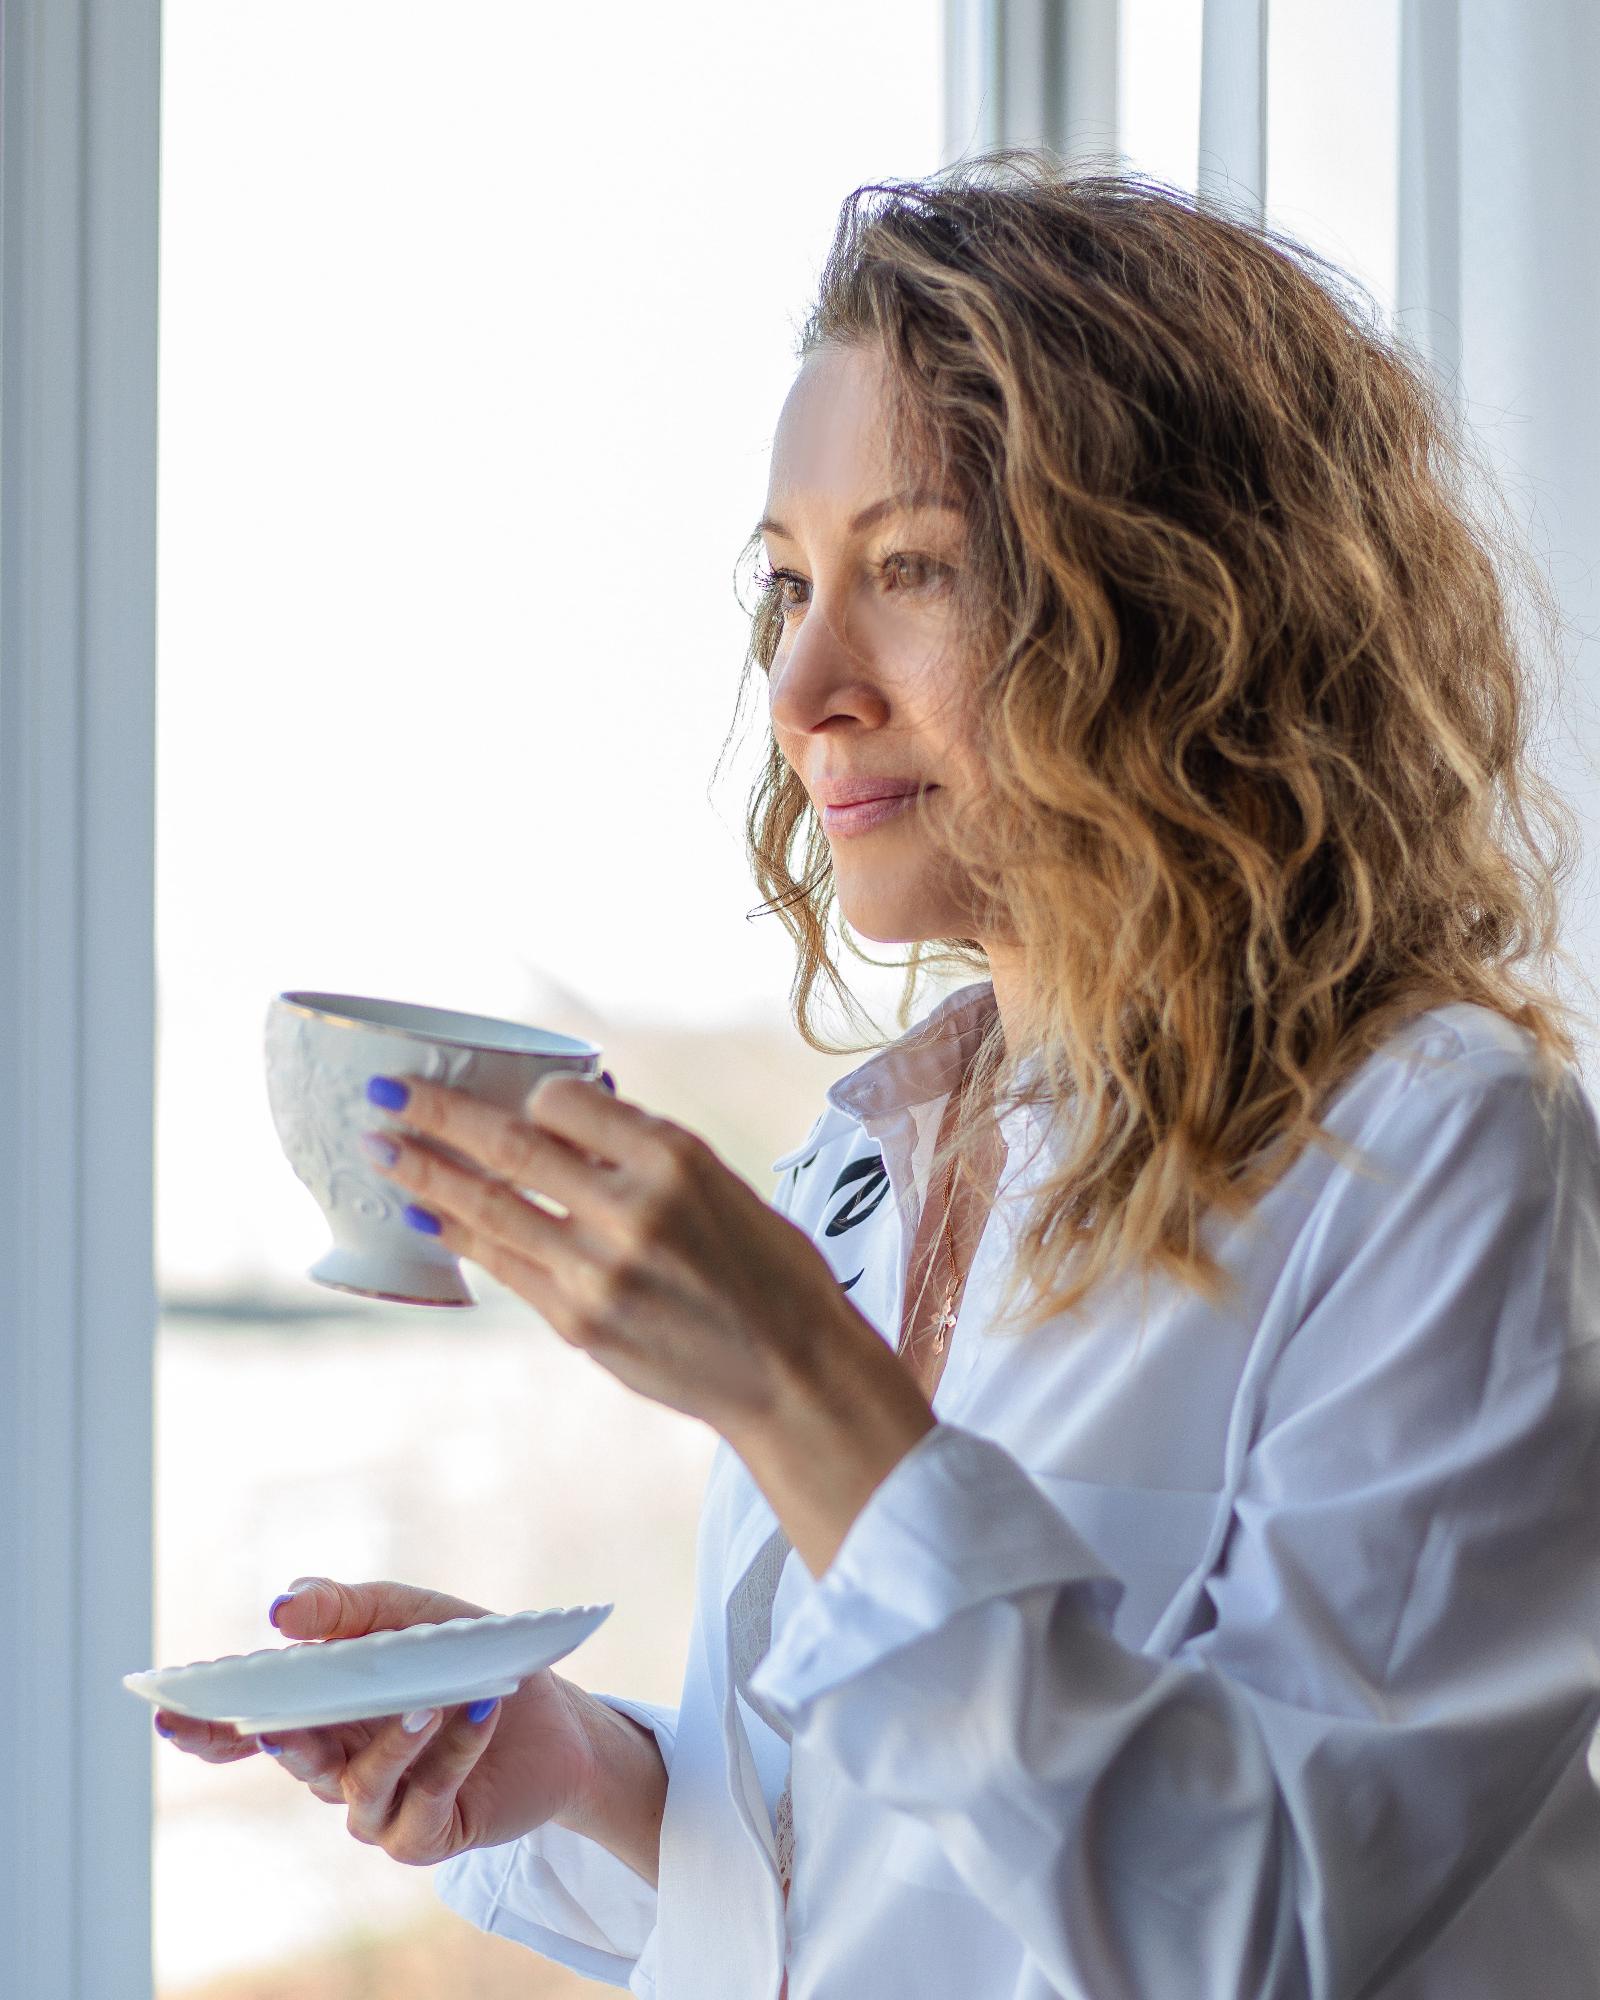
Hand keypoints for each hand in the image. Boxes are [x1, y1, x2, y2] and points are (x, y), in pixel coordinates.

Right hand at [153, 1577, 595, 1863]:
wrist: (554, 1715)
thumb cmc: (468, 1656)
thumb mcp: (410, 1615)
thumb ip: (345, 1608)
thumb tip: (278, 1609)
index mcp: (323, 1713)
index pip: (247, 1727)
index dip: (203, 1727)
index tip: (165, 1711)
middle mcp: (338, 1766)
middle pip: (293, 1759)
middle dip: (280, 1741)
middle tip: (274, 1723)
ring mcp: (378, 1808)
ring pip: (359, 1785)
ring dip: (391, 1743)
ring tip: (424, 1705)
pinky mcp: (426, 1838)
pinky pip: (427, 1800)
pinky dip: (454, 1752)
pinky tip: (479, 1711)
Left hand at [361, 1070, 889, 1438]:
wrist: (794, 1375)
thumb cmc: (771, 1273)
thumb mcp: (725, 1186)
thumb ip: (647, 1153)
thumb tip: (577, 1112)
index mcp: (675, 1158)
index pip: (566, 1100)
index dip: (530, 1095)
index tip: (510, 1096)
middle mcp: (632, 1207)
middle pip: (509, 1146)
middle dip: (437, 1115)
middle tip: (384, 1093)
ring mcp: (599, 1270)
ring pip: (489, 1208)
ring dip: (424, 1173)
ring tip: (378, 1147)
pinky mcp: (580, 1323)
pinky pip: (502, 1265)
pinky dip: (458, 1235)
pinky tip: (425, 1214)